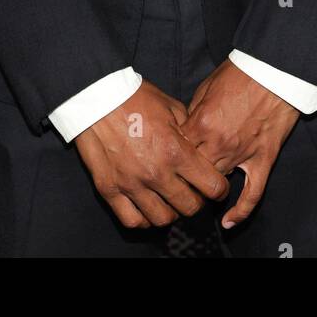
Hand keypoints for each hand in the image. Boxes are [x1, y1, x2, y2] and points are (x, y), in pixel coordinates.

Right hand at [75, 78, 229, 229]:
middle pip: (190, 207)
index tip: (216, 186)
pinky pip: (132, 220)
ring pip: (162, 219)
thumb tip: (199, 148)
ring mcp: (131, 184)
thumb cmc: (135, 97)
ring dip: (171, 212)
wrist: (97, 96)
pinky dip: (144, 220)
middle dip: (197, 201)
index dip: (219, 188)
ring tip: (169, 200)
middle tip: (193, 192)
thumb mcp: (171, 106)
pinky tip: (147, 208)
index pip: (212, 186)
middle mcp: (156, 173)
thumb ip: (189, 131)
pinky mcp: (110, 189)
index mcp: (175, 151)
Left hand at [182, 59, 300, 228]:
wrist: (273, 71)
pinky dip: (240, 211)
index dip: (168, 157)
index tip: (163, 160)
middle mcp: (219, 144)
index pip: (177, 152)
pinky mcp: (263, 159)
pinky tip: (228, 222)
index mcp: (201, 124)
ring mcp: (242, 154)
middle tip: (175, 183)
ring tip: (194, 198)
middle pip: (193, 173)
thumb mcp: (205, 88)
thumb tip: (184, 130)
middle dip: (182, 178)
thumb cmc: (239, 74)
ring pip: (217, 184)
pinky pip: (252, 193)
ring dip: (205, 190)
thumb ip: (192, 113)